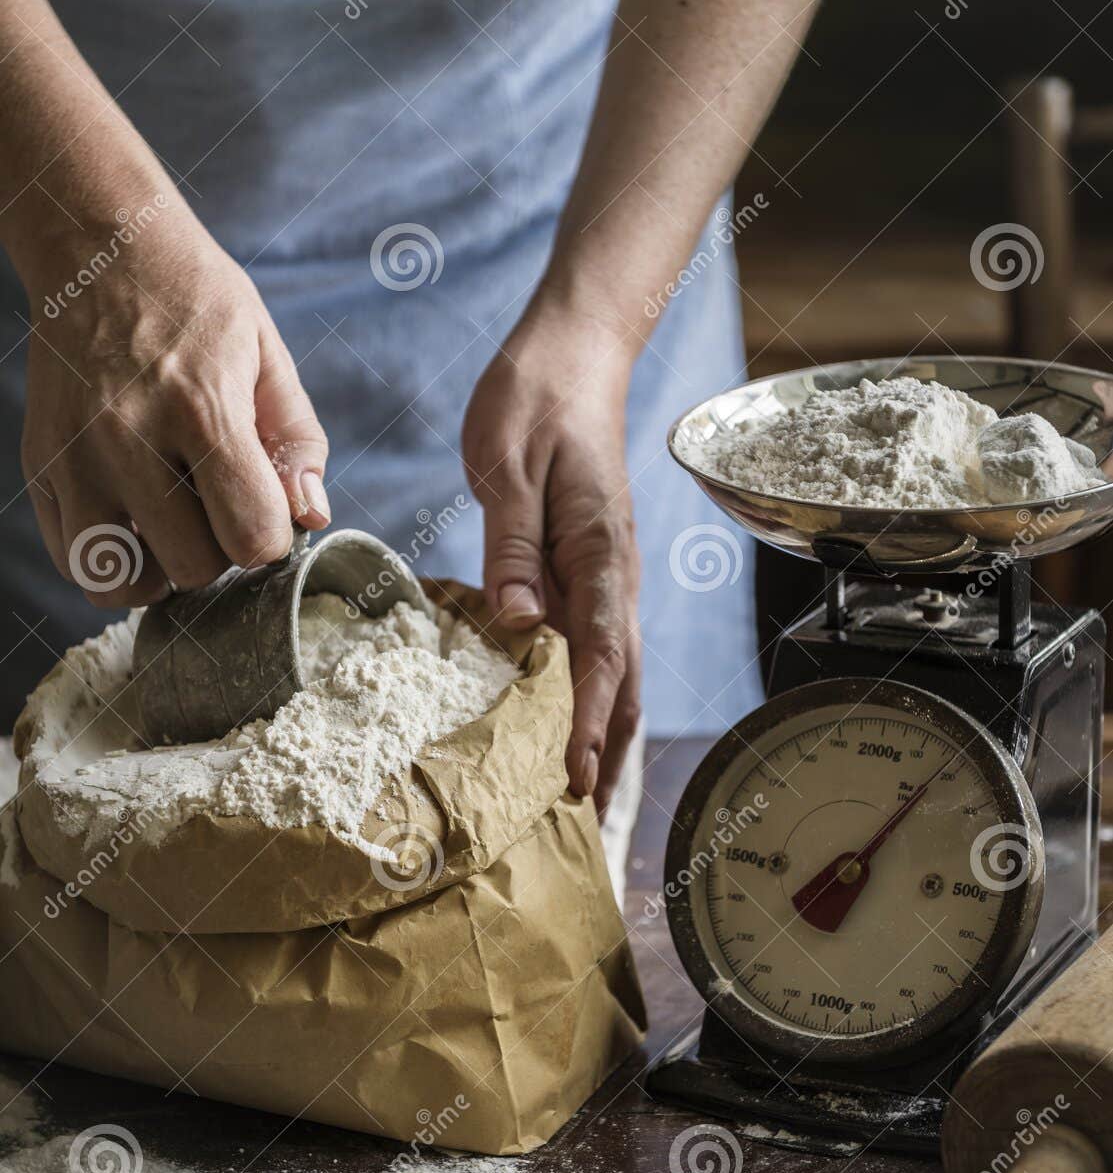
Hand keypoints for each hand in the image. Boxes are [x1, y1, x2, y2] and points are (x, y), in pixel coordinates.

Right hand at [19, 204, 328, 606]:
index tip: (263, 506)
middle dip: (219, 549)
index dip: (270, 536)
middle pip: (194, 567)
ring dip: (162, 567)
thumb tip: (309, 518)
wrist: (98, 246)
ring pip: (126, 582)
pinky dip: (113, 560)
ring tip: (174, 522)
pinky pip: (77, 563)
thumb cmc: (195, 301)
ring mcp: (75, 458)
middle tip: (217, 503)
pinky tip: (135, 520)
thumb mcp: (267, 354)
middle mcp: (127, 439)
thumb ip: (297, 442)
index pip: (251, 535)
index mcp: (199, 408)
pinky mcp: (40, 468)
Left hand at [462, 301, 640, 810]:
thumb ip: (512, 546)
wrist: (569, 357)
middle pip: (624, 678)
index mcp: (599, 550)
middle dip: (612, 748)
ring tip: (585, 792)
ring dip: (608, 729)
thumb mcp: (506, 465)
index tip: (578, 777)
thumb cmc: (533, 401)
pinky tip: (565, 721)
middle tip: (589, 815)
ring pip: (615, 669)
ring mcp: (605, 574)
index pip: (600, 653)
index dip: (590, 721)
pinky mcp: (586, 570)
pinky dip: (589, 693)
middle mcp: (613, 572)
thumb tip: (518, 623)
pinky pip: (592, 644)